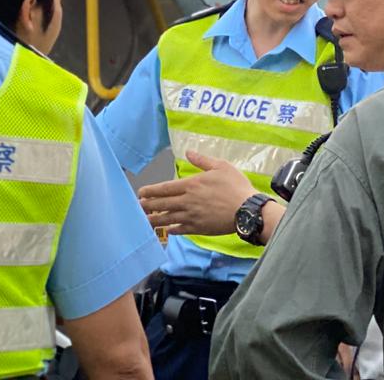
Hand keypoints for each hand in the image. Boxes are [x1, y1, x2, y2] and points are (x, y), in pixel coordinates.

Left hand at [138, 151, 258, 236]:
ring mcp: (192, 217)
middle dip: (148, 205)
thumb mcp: (221, 166)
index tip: (141, 193)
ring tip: (145, 221)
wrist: (246, 210)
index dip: (151, 191)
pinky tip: (168, 230)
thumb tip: (188, 152)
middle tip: (137, 207)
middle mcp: (188, 202)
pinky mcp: (199, 229)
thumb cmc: (235, 186)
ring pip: (168, 219)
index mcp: (191, 185)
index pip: (165, 188)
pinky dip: (172, 230)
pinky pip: (181, 230)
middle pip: (162, 204)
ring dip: (155, 219)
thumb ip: (202, 160)